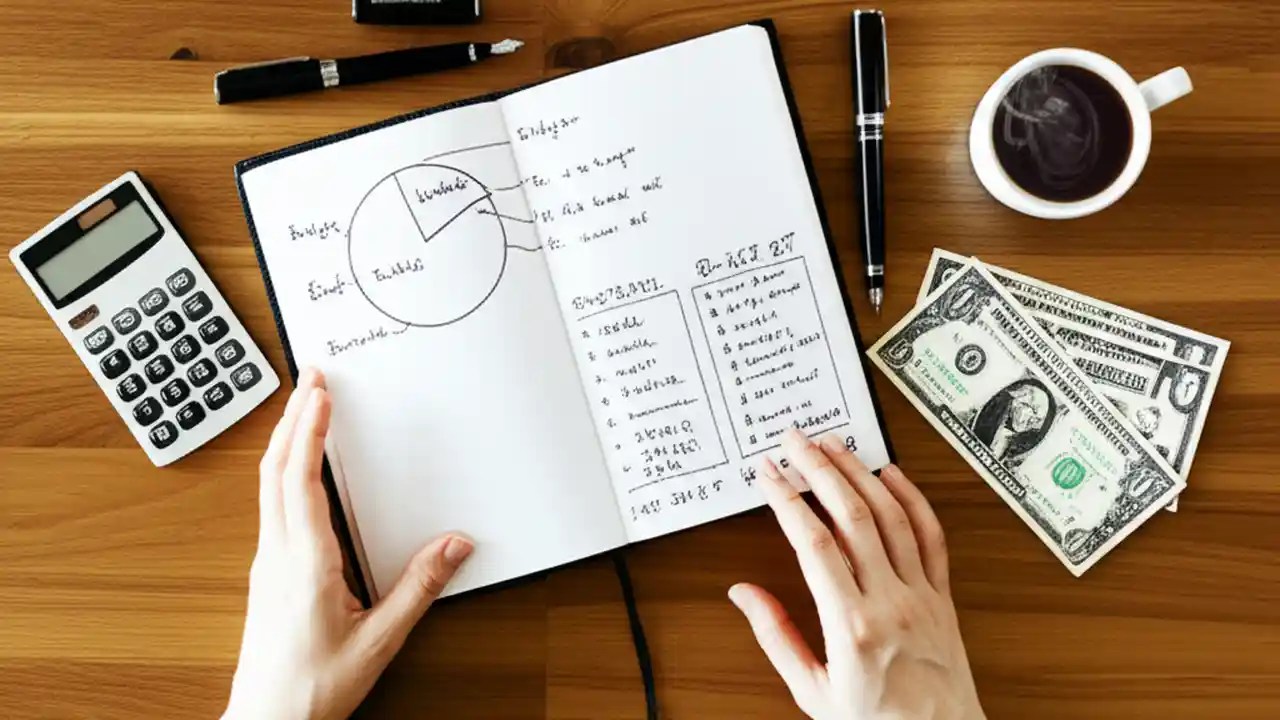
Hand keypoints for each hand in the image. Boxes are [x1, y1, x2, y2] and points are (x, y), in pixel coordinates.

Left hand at [224, 368, 473, 719]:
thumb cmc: (311, 689)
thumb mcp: (378, 641)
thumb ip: (418, 590)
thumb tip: (453, 546)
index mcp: (304, 563)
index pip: (299, 478)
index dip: (308, 429)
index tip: (319, 392)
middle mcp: (276, 555)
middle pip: (274, 469)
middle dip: (291, 418)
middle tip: (310, 380)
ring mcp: (265, 563)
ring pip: (266, 485)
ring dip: (284, 441)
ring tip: (302, 411)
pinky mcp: (265, 574)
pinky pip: (269, 505)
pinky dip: (282, 470)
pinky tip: (295, 470)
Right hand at [729, 429, 983, 719]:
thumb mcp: (812, 691)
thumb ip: (776, 636)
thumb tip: (743, 594)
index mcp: (851, 626)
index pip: (813, 544)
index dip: (787, 501)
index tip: (768, 475)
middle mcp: (890, 603)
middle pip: (852, 516)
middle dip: (820, 470)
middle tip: (796, 440)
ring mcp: (921, 596)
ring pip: (892, 516)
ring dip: (860, 473)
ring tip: (834, 445)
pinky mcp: (943, 597)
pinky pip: (931, 536)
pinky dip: (913, 499)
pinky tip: (893, 475)